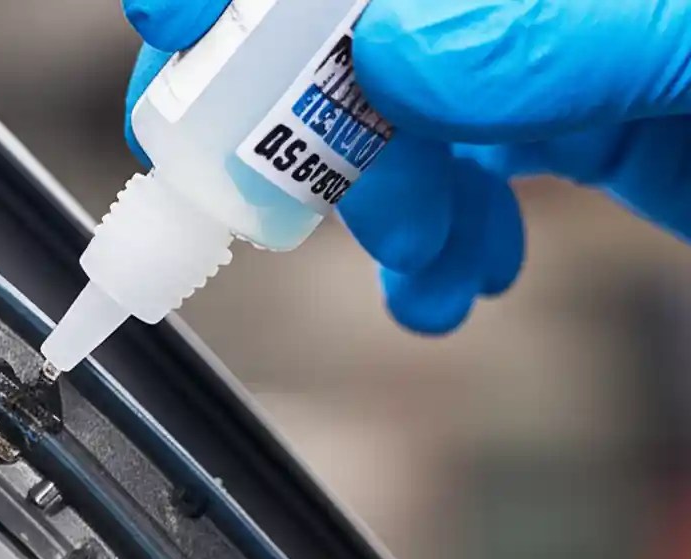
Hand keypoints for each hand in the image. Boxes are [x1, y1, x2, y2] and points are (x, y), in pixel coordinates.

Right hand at [125, 0, 690, 333]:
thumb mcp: (687, 33)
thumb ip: (558, 32)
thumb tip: (402, 53)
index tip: (172, 24)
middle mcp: (504, 3)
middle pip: (332, 42)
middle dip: (303, 129)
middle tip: (312, 196)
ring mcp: (527, 57)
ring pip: (385, 121)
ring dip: (372, 210)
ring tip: (423, 259)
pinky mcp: (556, 124)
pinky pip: (450, 179)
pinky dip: (429, 249)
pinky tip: (457, 278)